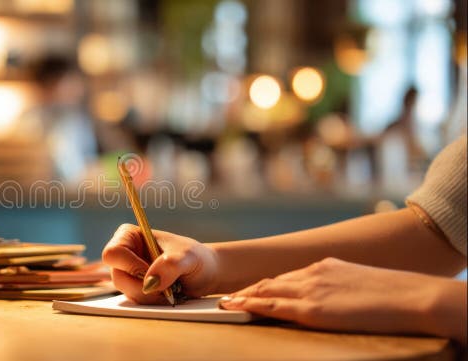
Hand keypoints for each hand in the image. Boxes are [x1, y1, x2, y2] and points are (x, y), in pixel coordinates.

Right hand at [101, 224, 219, 303]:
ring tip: (171, 289)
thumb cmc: (196, 257)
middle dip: (143, 286)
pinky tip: (167, 295)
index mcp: (130, 236)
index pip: (113, 253)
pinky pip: (136, 302)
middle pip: (118, 276)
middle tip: (166, 285)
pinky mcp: (135, 289)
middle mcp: (125, 254)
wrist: (205, 274)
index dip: (130, 266)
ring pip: (126, 292)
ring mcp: (129, 274)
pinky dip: (153, 302)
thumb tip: (150, 283)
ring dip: (150, 296)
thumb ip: (169, 265)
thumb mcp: (187, 257)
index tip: (151, 271)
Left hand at [220, 257, 466, 341]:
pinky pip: (273, 306)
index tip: (249, 289)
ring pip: (266, 291)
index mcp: (326, 266)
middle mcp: (313, 273)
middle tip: (227, 298)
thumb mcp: (359, 283)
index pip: (287, 276)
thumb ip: (339, 287)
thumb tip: (331, 298)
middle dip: (247, 290)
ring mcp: (311, 289)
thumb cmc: (393, 294)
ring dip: (243, 298)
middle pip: (271, 281)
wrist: (411, 296)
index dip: (265, 284)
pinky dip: (251, 306)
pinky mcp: (312, 308)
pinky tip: (236, 308)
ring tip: (224, 304)